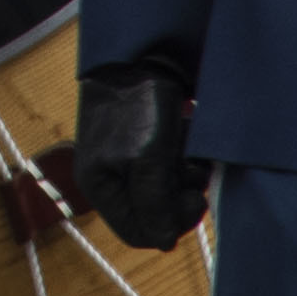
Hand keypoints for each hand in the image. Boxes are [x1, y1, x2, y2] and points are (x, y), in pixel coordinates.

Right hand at [71, 57, 206, 250]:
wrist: (140, 51)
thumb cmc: (137, 103)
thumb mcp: (147, 159)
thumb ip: (155, 204)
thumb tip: (164, 244)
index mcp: (101, 186)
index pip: (137, 232)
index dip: (170, 225)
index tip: (194, 201)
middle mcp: (113, 177)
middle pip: (155, 212)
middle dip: (180, 196)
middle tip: (195, 174)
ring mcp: (129, 159)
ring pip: (167, 189)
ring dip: (186, 174)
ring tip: (191, 149)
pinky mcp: (146, 142)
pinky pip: (170, 166)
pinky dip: (184, 156)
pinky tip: (189, 137)